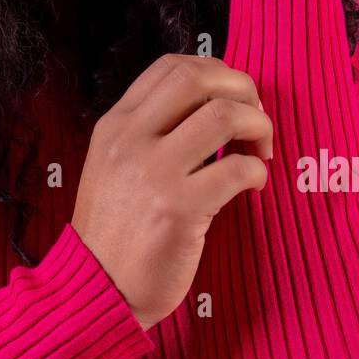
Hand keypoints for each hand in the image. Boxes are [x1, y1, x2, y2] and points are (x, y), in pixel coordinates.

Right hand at [71, 55, 272, 332]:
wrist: (97, 292)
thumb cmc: (115, 235)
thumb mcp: (112, 167)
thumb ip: (148, 134)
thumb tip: (208, 106)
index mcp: (115, 125)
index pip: (171, 65)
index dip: (216, 71)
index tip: (234, 98)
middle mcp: (130, 140)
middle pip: (200, 78)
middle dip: (243, 89)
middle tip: (256, 121)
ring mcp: (153, 172)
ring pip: (224, 114)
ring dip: (258, 127)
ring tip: (260, 153)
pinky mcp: (179, 209)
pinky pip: (237, 169)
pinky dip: (258, 173)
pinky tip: (253, 186)